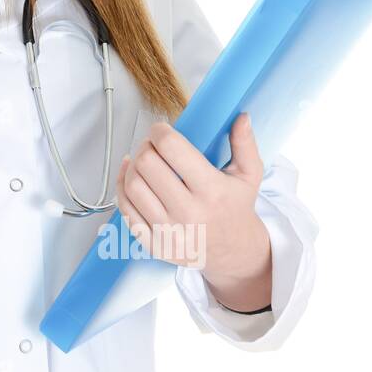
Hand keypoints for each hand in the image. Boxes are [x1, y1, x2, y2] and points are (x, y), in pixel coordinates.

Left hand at [115, 112, 269, 283]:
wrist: (234, 254)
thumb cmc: (236, 210)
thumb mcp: (249, 176)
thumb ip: (244, 144)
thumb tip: (241, 117)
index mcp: (212, 191)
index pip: (171, 148)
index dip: (159, 131)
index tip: (160, 129)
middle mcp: (189, 212)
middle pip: (146, 163)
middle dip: (145, 146)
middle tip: (151, 145)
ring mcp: (169, 231)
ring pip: (131, 185)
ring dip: (131, 166)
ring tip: (142, 160)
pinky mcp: (154, 244)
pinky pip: (125, 209)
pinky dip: (122, 187)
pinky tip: (129, 177)